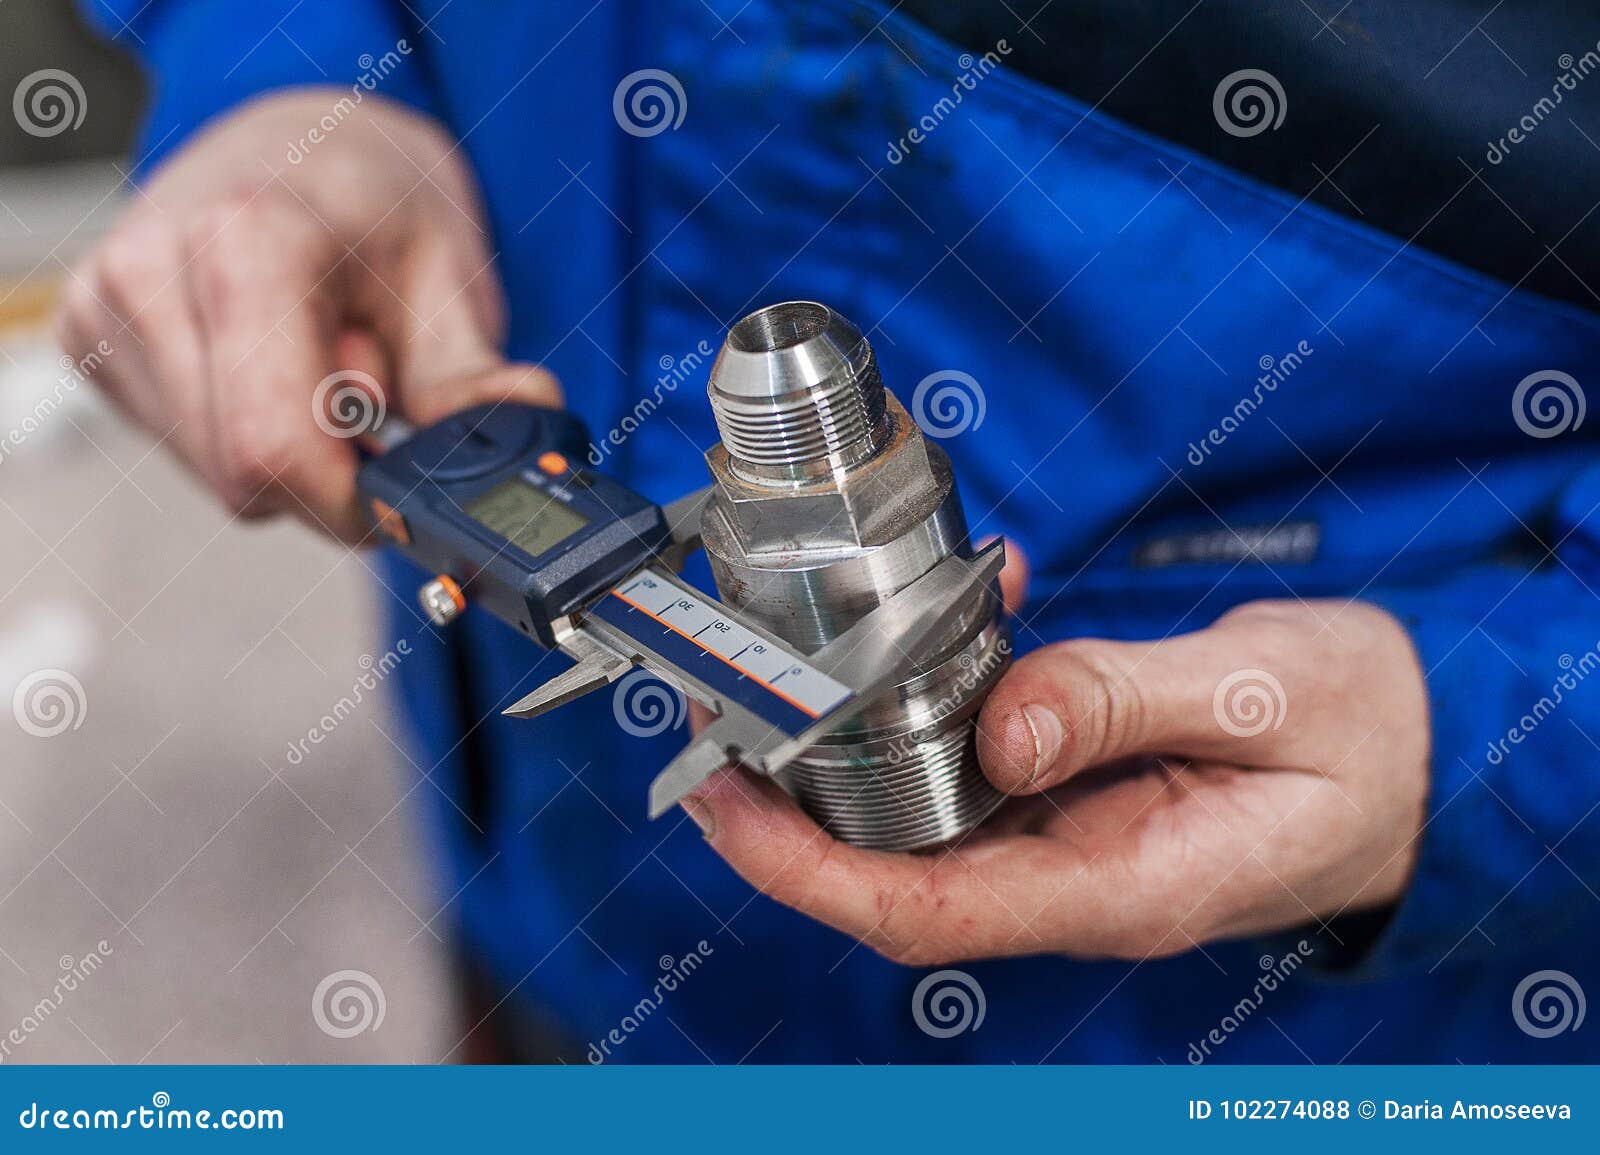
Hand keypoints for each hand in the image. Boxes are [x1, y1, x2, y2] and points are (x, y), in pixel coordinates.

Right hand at [57, 90, 559, 541]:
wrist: (301, 136)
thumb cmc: (376, 199)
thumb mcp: (449, 278)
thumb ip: (470, 380)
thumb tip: (525, 422)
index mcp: (246, 240)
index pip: (275, 448)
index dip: (349, 499)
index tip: (398, 489)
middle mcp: (153, 269)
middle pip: (242, 476)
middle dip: (328, 476)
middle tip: (373, 405)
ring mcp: (106, 302)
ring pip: (213, 473)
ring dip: (289, 456)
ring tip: (321, 369)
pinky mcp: (85, 332)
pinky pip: (181, 446)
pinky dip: (243, 434)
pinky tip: (270, 366)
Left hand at [684, 597, 1429, 965]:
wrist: (1421, 754)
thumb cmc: (1365, 732)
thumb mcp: (1261, 690)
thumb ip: (1120, 701)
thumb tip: (1000, 723)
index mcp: (1123, 886)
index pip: (929, 911)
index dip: (809, 872)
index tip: (728, 811)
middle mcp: (1078, 882)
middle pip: (896, 878)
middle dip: (792, 819)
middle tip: (718, 729)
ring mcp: (1071, 846)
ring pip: (922, 827)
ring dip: (846, 762)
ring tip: (779, 688)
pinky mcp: (1074, 801)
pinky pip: (976, 770)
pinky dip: (935, 706)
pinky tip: (937, 630)